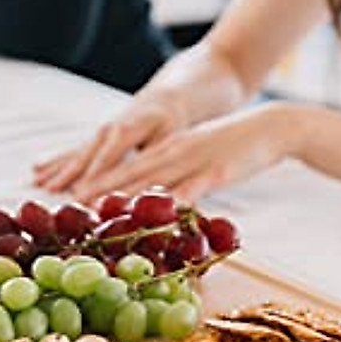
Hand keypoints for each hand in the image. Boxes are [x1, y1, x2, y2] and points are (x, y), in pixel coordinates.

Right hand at [33, 92, 188, 199]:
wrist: (165, 100)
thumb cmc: (171, 124)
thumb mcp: (169, 140)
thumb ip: (155, 161)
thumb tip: (147, 186)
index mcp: (128, 129)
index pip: (109, 157)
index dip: (96, 178)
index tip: (84, 197)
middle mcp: (108, 129)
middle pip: (86, 156)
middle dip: (69, 176)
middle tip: (53, 194)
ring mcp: (98, 133)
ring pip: (75, 153)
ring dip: (56, 169)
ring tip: (38, 183)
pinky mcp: (94, 138)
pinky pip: (72, 151)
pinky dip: (55, 161)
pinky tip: (37, 169)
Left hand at [81, 104, 294, 204]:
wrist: (272, 127)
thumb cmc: (233, 147)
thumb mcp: (196, 158)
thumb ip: (173, 177)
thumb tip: (152, 199)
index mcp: (166, 149)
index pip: (125, 166)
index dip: (97, 179)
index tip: (69, 193)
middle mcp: (172, 152)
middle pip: (129, 172)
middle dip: (97, 188)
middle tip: (68, 202)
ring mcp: (193, 161)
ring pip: (153, 180)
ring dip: (124, 195)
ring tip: (96, 208)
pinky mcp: (216, 172)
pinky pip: (191, 189)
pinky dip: (172, 202)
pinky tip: (155, 213)